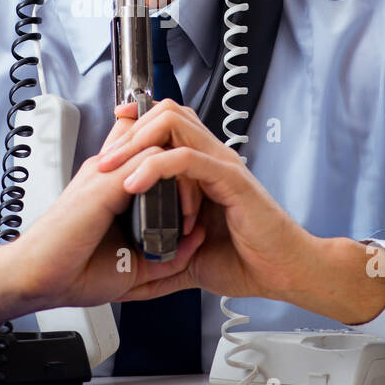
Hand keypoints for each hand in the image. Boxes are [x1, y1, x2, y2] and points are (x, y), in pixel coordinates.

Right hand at [12, 105, 206, 313]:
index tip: (195, 195)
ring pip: (159, 147)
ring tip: (190, 218)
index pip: (148, 150)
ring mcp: (103, 174)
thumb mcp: (134, 265)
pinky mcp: (102, 184)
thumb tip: (197, 240)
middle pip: (157, 140)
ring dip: (184, 180)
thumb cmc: (75, 271)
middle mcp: (108, 173)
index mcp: (112, 186)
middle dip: (188, 170)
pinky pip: (147, 161)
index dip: (176, 163)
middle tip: (198, 211)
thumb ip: (167, 252)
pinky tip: (180, 214)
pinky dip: (170, 181)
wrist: (37, 279)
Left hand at [97, 99, 321, 302]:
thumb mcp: (189, 250)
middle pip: (166, 111)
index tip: (108, 139)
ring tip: (110, 167)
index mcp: (203, 166)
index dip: (135, 122)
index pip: (166, 122)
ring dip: (135, 142)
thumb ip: (163, 245)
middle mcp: (212, 157)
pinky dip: (156, 166)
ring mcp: (222, 165)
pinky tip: (135, 184)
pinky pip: (188, 158)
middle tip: (102, 160)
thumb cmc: (246, 259)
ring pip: (173, 123)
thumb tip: (135, 262)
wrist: (283, 273)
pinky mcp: (231, 180)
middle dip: (127, 130)